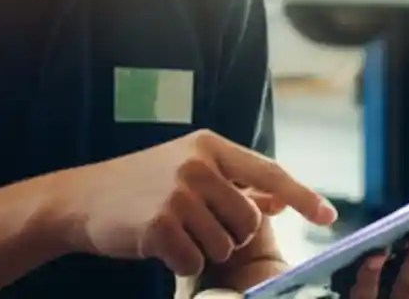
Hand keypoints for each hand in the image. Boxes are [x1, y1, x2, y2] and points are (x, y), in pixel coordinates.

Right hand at [54, 130, 335, 276]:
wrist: (81, 199)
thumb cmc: (140, 185)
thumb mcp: (188, 169)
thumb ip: (234, 182)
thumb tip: (279, 201)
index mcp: (209, 146)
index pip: (269, 171)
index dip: (302, 195)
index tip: (327, 216)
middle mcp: (197, 165)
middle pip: (249, 220)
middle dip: (231, 235)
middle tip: (198, 227)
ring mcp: (177, 194)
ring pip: (224, 244)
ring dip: (204, 250)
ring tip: (174, 232)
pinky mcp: (159, 225)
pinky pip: (194, 261)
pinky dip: (181, 263)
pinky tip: (158, 246)